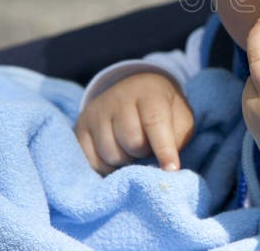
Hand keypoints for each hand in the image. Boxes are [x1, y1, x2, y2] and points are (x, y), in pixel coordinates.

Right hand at [75, 72, 194, 174]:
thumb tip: (168, 168)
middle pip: (132, 142)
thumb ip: (178, 138)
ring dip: (125, 161)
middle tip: (147, 147)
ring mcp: (96, 113)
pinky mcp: (80, 128)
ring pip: (111, 155)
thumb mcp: (180, 117)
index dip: (164, 149)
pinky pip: (92, 162)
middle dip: (144, 153)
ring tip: (131, 150)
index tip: (171, 169)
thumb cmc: (163, 111)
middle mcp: (118, 99)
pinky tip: (116, 155)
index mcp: (149, 93)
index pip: (155, 122)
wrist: (134, 91)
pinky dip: (107, 167)